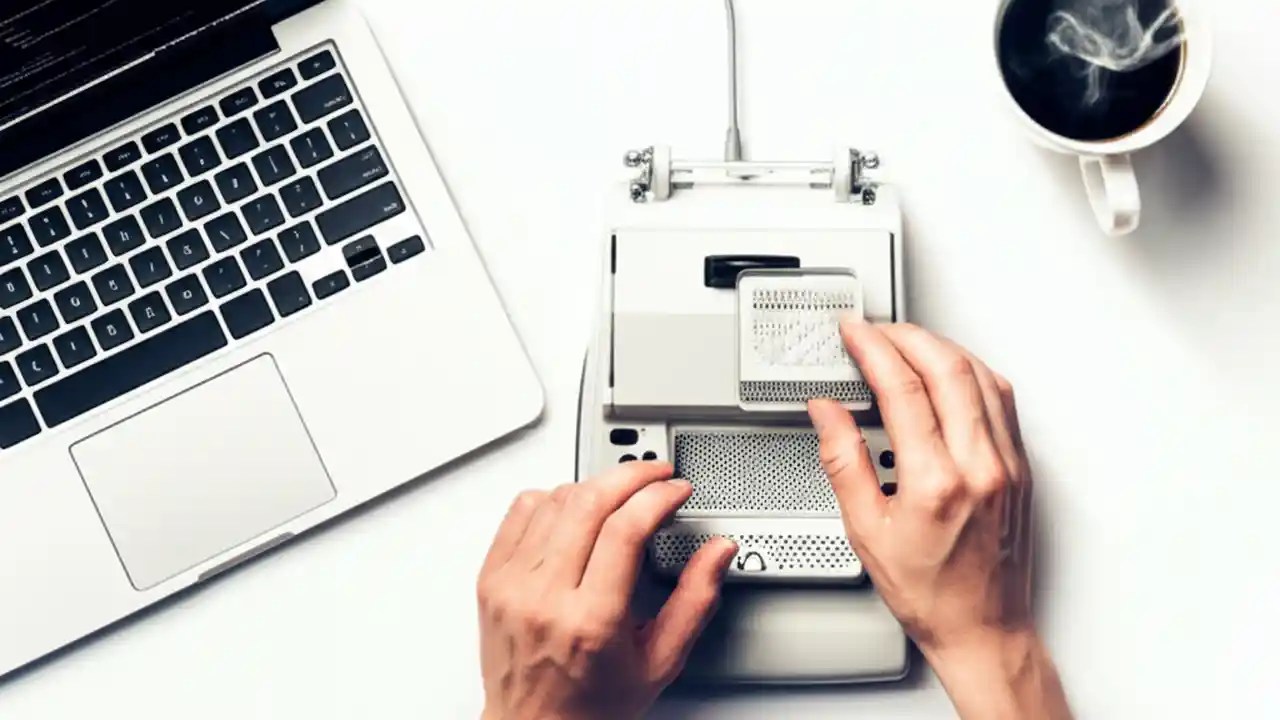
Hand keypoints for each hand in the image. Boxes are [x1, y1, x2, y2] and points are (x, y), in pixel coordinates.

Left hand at [476, 462, 737, 719]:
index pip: (625, 530)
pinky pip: (521, 511)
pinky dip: (553, 496)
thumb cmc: (592, 704)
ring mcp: (511, 585)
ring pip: (555, 499)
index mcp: (591, 622)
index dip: (657, 497)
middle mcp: (544, 598)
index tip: (676, 490)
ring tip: (621, 493)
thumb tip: (718, 551)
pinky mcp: (491, 578)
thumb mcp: (660, 661)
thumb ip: (695, 601)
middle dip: (631, 475)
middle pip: (589, 502)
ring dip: (594, 485)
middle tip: (655, 474)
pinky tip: (575, 507)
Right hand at [809, 320, 1068, 719]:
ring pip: (981, 375)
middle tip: (875, 330)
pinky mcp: (1022, 468)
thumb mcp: (865, 531)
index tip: (853, 332)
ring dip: (941, 347)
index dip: (873, 348)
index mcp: (936, 482)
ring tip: (907, 342)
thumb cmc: (929, 593)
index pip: (902, 388)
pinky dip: (971, 372)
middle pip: (947, 367)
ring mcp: (1008, 464)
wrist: (983, 629)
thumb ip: (843, 461)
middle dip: (906, 335)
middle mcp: (980, 466)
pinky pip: (1001, 399)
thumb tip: (826, 411)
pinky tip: (949, 371)